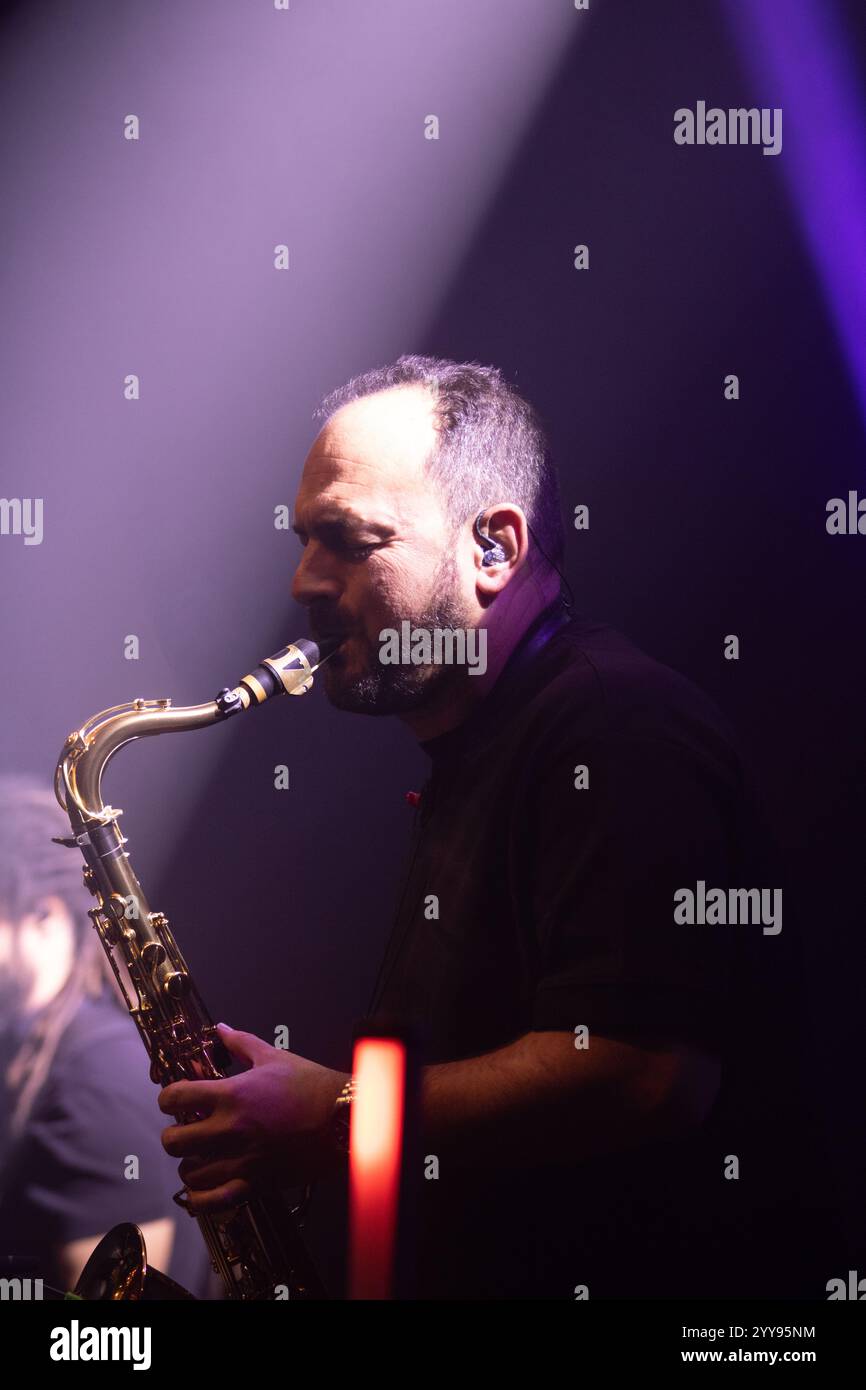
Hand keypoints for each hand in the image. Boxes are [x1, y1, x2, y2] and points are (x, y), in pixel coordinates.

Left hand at [158, 1023, 348, 1213]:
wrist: (343, 1119)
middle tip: (183, 1129)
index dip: (167, 1098)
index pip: (177, 1098)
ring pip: (190, 1173)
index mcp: (232, 1095)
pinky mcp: (254, 1184)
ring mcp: (241, 1160)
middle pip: (174, 1141)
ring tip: (198, 1155)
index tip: (172, 1100)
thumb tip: (220, 1028)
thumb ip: (240, 1043)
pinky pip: (212, 1202)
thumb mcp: (274, 1057)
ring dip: (188, 1163)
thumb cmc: (312, 1086)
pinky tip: (203, 1187)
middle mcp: (231, 1129)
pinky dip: (200, 1198)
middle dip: (172, 1134)